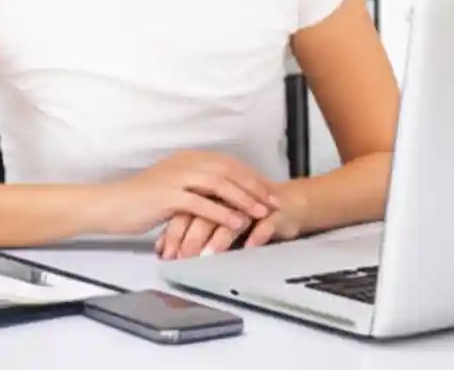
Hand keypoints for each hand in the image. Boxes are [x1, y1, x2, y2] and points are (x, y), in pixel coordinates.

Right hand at [91, 150, 281, 236]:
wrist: (109, 205)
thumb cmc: (138, 201)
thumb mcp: (171, 189)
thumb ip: (195, 190)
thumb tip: (219, 199)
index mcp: (187, 159)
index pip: (228, 164)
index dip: (251, 177)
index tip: (269, 191)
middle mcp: (184, 163)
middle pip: (229, 170)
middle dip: (254, 186)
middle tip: (274, 201)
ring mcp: (176, 178)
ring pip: (219, 184)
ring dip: (244, 198)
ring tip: (262, 212)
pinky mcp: (168, 196)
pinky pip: (202, 204)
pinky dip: (222, 213)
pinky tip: (237, 222)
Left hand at [155, 186, 307, 259]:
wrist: (291, 203)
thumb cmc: (248, 214)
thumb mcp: (218, 222)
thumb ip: (193, 231)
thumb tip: (162, 250)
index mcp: (214, 194)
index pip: (188, 210)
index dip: (175, 231)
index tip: (164, 253)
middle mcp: (231, 196)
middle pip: (207, 214)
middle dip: (192, 238)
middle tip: (181, 259)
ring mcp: (254, 204)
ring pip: (234, 219)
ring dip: (219, 238)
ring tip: (207, 256)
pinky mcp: (276, 212)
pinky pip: (265, 224)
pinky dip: (257, 235)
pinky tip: (248, 248)